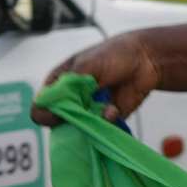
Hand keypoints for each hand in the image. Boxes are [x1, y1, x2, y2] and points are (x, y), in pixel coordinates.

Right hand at [32, 34, 163, 125]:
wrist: (146, 59)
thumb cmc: (113, 55)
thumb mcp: (86, 65)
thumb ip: (68, 85)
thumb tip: (53, 105)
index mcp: (57, 85)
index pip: (40, 107)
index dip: (46, 114)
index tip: (60, 114)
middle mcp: (70, 100)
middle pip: (59, 123)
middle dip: (72, 120)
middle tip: (87, 110)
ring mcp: (88, 111)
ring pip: (80, 130)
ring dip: (91, 122)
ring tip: (105, 107)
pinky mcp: (106, 120)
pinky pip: (101, 131)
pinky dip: (106, 123)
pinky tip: (113, 109)